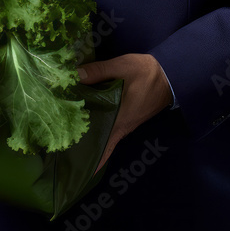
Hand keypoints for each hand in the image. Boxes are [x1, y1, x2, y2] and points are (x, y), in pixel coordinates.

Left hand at [77, 52, 172, 173]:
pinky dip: (98, 132)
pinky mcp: (127, 119)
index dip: (87, 160)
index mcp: (118, 121)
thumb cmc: (146, 73)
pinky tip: (87, 124)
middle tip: (60, 153)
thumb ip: (98, 71)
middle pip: (99, 147)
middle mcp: (121, 129)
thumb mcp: (121, 66)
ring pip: (104, 139)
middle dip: (82, 152)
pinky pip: (110, 131)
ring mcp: (125, 126)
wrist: (169, 74)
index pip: (101, 149)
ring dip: (89, 141)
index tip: (69, 164)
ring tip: (68, 138)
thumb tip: (74, 76)